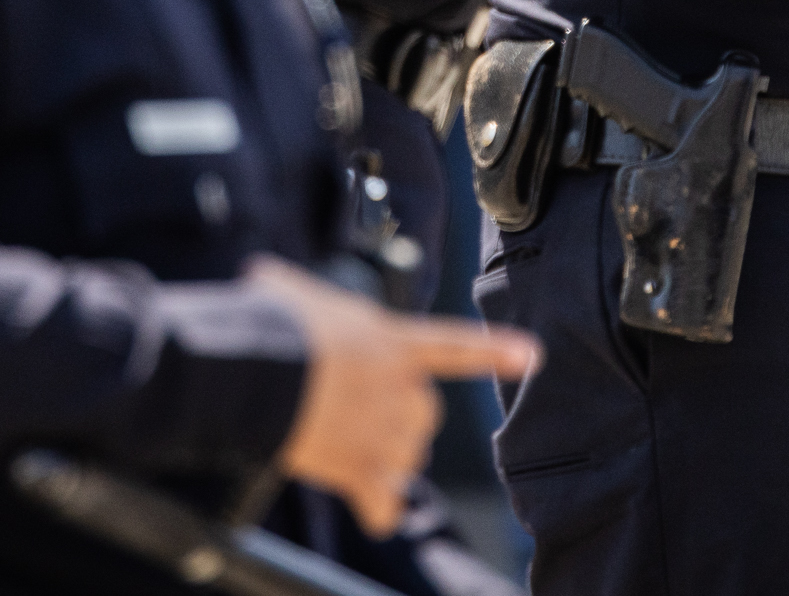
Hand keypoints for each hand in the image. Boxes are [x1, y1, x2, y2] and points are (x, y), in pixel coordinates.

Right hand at [248, 258, 539, 536]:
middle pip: (426, 414)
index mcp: (393, 341)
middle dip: (406, 421)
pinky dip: (380, 510)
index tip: (533, 355)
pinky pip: (383, 502)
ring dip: (389, 462)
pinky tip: (373, 511)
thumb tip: (262, 277)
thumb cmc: (273, 324)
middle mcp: (399, 386)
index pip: (456, 346)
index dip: (495, 349)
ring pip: (407, 459)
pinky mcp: (357, 468)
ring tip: (352, 451)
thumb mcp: (292, 292)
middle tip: (371, 419)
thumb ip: (297, 293)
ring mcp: (382, 430)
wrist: (255, 369)